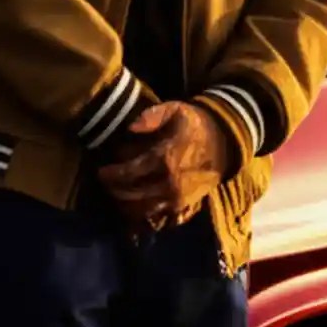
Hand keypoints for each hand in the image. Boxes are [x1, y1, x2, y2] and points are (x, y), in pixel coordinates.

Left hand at [97, 101, 231, 230]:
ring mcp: (176, 199)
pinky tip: (133, 205)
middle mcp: (169, 184)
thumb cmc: (195, 124)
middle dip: (113, 189)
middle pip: (130, 194)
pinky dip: (140, 214)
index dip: (110, 174)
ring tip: (116, 193)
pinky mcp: (182, 207)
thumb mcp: (175, 110)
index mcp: (165, 160)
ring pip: (140, 210)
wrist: (225, 143)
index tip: (101, 170)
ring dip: (124, 204)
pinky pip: (155, 217)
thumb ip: (151, 116)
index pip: (128, 174)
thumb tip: (130, 127)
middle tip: (105, 181)